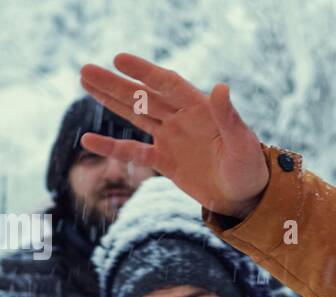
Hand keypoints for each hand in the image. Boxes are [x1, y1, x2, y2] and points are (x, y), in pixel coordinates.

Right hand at [79, 53, 270, 218]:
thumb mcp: (242, 144)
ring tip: (85, 82)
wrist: (246, 198)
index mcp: (199, 109)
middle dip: (115, 84)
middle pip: (143, 96)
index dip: (144, 72)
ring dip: (110, 100)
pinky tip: (87, 139)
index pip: (167, 84)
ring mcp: (171, 138)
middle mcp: (181, 119)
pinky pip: (134, 152)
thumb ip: (228, 117)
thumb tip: (221, 88)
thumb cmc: (249, 168)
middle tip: (85, 70)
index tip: (119, 59)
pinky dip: (112, 147)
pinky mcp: (165, 161)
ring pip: (135, 115)